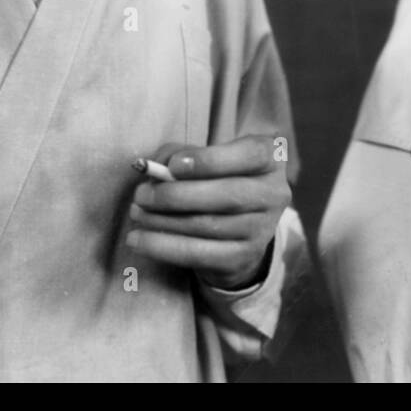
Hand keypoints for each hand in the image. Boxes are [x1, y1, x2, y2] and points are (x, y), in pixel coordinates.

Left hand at [126, 134, 289, 289]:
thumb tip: (156, 167)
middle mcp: (274, 193)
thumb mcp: (206, 157)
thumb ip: (181, 154)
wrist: (238, 227)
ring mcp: (262, 229)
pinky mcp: (244, 257)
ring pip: (208, 225)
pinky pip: (199, 254)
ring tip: (136, 213)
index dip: (211, 160)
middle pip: (227, 195)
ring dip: (163, 221)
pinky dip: (162, 247)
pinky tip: (138, 240)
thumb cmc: (217, 178)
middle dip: (176, 195)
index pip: (251, 155)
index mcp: (270, 158)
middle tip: (141, 194)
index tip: (173, 166)